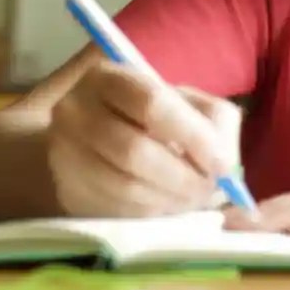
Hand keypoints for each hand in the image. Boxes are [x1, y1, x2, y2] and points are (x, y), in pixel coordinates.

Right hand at [46, 61, 240, 217]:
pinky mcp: (66, 189)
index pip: (152, 103)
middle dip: (182, 177)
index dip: (193, 138)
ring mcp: (64, 152)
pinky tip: (167, 205)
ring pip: (124, 185)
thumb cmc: (157, 117)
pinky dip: (150, 212)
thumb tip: (224, 165)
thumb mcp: (189, 105)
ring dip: (169, 199)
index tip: (221, 165)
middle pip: (134, 151)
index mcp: (109, 77)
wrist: (102, 139)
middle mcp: (75, 111)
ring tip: (193, 200)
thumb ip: (214, 123)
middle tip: (209, 190)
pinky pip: (114, 208)